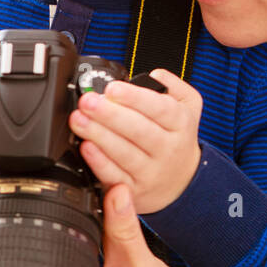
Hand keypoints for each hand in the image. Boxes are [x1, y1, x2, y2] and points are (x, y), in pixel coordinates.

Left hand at [68, 69, 203, 213]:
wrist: (182, 181)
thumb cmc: (176, 137)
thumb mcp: (188, 108)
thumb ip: (174, 86)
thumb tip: (155, 75)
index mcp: (181, 125)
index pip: (161, 109)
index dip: (135, 98)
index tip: (112, 89)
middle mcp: (168, 149)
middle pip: (139, 131)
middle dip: (110, 114)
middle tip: (88, 101)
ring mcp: (151, 172)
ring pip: (124, 153)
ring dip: (98, 135)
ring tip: (78, 119)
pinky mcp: (134, 191)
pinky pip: (114, 176)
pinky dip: (99, 162)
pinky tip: (85, 147)